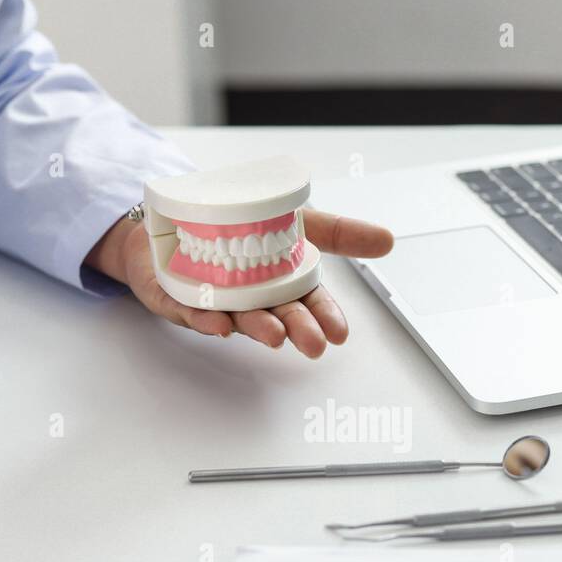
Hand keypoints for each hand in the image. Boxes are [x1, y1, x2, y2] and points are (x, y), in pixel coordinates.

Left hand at [86, 208, 393, 357]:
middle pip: (277, 315)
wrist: (174, 217)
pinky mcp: (177, 297)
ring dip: (256, 327)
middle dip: (296, 329)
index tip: (339, 333)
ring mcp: (215, 299)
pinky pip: (190, 310)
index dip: (323, 317)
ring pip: (238, 316)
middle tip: (313, 344)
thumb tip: (387, 239)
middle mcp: (250, 297)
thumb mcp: (296, 220)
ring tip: (274, 335)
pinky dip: (205, 318)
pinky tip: (218, 324)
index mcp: (280, 283)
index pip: (307, 302)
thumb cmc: (237, 227)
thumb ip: (339, 232)